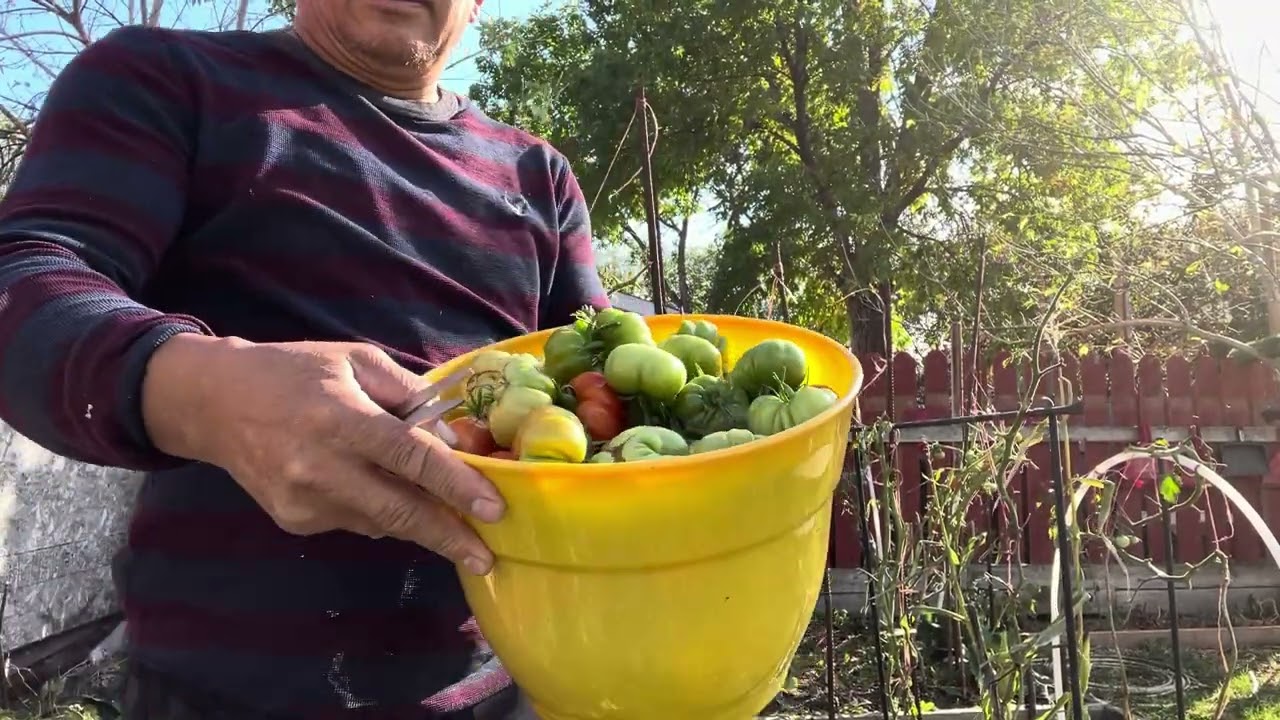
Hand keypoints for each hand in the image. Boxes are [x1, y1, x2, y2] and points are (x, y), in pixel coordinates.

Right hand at [141, 334, 503, 574]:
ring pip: (381, 521)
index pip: (410, 459)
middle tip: (488, 558)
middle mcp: (320, 467)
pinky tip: (370, 485)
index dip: (456, 485)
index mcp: (341, 420)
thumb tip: (453, 435)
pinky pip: (355, 521)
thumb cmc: (293, 372)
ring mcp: (304, 500)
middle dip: (449, 537)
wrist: (213, 403)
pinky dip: (377, 509)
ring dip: (416, 518)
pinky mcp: (293, 520)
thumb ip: (409, 395)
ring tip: (441, 509)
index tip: (494, 509)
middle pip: (399, 511)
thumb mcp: (356, 361)